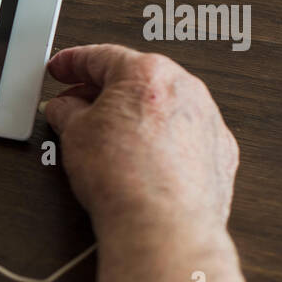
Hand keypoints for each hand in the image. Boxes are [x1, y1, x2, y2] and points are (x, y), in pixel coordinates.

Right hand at [44, 45, 270, 281]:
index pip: (101, 56)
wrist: (162, 225)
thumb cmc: (125, 179)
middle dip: (104, 91)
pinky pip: (184, 135)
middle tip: (77, 106)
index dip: (72, 62)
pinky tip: (141, 160)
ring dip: (135, 116)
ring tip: (107, 140)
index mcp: (147, 73)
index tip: (62, 69)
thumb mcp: (75, 135)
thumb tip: (65, 108)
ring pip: (164, 106)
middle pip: (136, 78)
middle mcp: (185, 89)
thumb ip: (67, 111)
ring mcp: (207, 120)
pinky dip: (162, 141)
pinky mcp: (220, 152)